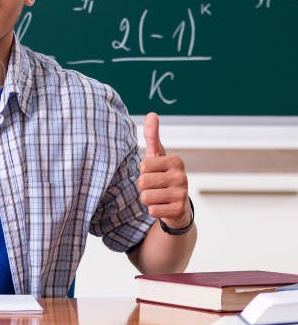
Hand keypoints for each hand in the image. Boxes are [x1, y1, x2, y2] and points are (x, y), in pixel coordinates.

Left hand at [138, 112, 191, 229]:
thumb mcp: (157, 156)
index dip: (143, 172)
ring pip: (146, 197)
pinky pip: (152, 210)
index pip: (143, 166)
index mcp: (176, 161)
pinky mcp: (178, 210)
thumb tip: (152, 114)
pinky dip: (153, 210)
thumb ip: (152, 136)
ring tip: (158, 197)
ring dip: (147, 199)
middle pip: (143, 182)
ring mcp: (182, 194)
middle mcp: (182, 176)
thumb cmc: (162, 176)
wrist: (176, 206)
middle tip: (155, 187)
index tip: (154, 173)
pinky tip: (162, 207)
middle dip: (143, 187)